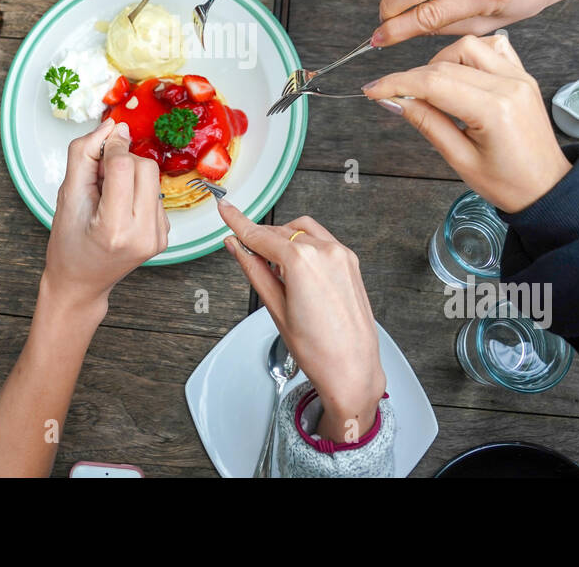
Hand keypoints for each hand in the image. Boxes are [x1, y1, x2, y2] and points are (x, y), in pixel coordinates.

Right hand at [43, 119, 168, 312]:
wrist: (81, 281)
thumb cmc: (68, 243)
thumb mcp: (66, 196)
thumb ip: (85, 155)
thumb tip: (112, 126)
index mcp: (116, 228)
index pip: (124, 166)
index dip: (112, 147)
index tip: (99, 145)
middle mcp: (144, 234)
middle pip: (145, 167)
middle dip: (122, 161)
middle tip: (98, 177)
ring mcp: (158, 237)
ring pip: (153, 177)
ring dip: (130, 175)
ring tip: (107, 196)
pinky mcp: (165, 235)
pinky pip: (155, 194)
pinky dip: (137, 191)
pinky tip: (120, 207)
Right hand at [216, 200, 384, 443]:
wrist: (352, 369)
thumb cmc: (318, 350)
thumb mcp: (275, 309)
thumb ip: (254, 270)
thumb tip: (237, 247)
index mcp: (302, 261)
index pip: (260, 235)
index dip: (238, 221)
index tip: (225, 208)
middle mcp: (325, 251)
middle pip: (280, 233)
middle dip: (261, 240)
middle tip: (246, 255)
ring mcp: (342, 255)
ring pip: (302, 232)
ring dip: (284, 241)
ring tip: (275, 270)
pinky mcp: (351, 262)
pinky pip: (322, 241)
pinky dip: (304, 246)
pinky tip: (296, 270)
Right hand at [362, 35, 570, 211]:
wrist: (547, 188)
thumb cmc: (509, 183)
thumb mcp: (460, 159)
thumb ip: (427, 123)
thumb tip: (394, 100)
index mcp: (495, 109)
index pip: (434, 83)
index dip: (397, 83)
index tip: (374, 89)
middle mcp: (509, 85)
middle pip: (446, 63)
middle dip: (413, 76)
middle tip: (395, 96)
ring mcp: (519, 77)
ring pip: (468, 46)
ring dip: (441, 61)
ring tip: (431, 89)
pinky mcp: (522, 76)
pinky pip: (492, 48)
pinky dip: (469, 55)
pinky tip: (459, 74)